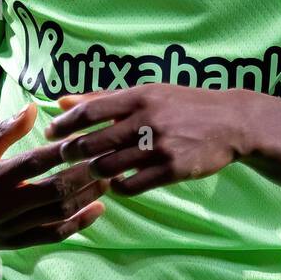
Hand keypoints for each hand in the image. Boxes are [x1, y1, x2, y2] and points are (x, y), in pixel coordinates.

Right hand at [0, 103, 109, 250]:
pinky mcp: (16, 243)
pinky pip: (53, 235)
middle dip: (86, 174)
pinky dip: (78, 224)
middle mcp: (5, 205)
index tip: (88, 137)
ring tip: (109, 180)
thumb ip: (6, 131)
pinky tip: (97, 209)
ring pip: (58, 214)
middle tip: (108, 158)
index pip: (36, 162)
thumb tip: (33, 108)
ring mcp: (11, 227)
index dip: (64, 151)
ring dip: (87, 197)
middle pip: (55, 190)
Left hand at [44, 85, 249, 195]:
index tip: (50, 134)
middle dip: (72, 153)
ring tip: (92, 171)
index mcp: (139, 97)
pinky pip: (132, 185)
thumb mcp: (147, 92)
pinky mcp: (172, 170)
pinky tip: (118, 183)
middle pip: (93, 142)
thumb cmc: (183, 104)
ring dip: (95, 172)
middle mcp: (147, 120)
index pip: (89, 111)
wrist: (230, 122)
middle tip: (65, 158)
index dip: (64, 125)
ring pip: (109, 167)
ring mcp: (159, 147)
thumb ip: (104, 98)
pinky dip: (118, 187)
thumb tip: (63, 101)